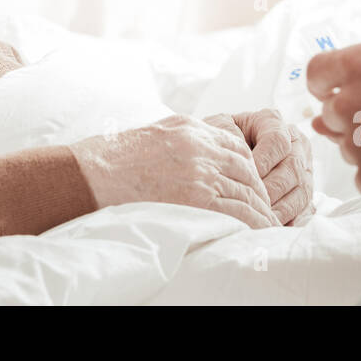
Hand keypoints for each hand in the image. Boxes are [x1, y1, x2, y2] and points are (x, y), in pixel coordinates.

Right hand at [70, 114, 281, 228]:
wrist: (93, 174)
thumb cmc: (114, 158)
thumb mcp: (154, 134)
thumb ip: (181, 140)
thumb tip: (194, 155)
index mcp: (191, 129)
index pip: (236, 145)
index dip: (249, 166)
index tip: (251, 182)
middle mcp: (201, 147)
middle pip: (246, 169)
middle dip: (259, 190)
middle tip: (264, 206)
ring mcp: (201, 172)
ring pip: (247, 191)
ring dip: (260, 209)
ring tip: (267, 224)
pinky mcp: (197, 198)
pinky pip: (239, 212)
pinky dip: (254, 222)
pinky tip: (258, 231)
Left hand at [204, 110, 313, 224]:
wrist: (221, 157)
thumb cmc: (218, 142)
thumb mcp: (219, 129)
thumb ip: (228, 135)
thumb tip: (241, 158)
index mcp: (273, 122)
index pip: (278, 140)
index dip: (263, 160)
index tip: (246, 175)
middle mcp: (294, 143)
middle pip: (292, 168)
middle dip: (270, 188)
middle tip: (251, 203)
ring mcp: (303, 169)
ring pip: (301, 190)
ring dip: (278, 207)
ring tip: (258, 218)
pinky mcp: (305, 193)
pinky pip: (303, 210)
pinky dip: (287, 219)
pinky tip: (269, 226)